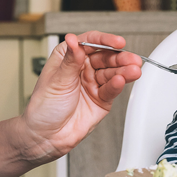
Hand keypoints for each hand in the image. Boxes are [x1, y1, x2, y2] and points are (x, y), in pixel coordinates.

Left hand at [17, 32, 142, 162]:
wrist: (46, 136)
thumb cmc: (43, 107)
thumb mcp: (57, 80)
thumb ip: (70, 60)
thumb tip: (74, 39)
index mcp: (68, 57)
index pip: (89, 43)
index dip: (104, 41)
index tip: (117, 42)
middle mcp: (82, 68)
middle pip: (105, 57)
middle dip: (120, 58)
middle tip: (131, 59)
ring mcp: (93, 83)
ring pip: (112, 72)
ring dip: (124, 71)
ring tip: (133, 70)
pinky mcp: (101, 99)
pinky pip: (112, 89)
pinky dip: (117, 85)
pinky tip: (121, 81)